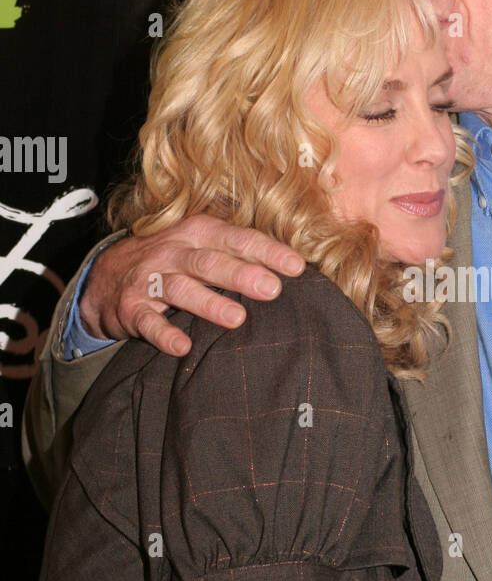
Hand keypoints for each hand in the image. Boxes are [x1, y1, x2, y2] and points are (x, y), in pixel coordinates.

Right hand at [79, 215, 304, 355]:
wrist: (106, 275)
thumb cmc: (172, 260)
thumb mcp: (202, 245)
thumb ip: (240, 253)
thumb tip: (294, 269)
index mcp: (199, 233)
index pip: (238, 239)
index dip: (267, 252)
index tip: (297, 267)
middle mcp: (174, 252)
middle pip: (210, 262)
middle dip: (241, 275)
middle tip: (271, 289)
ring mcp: (150, 279)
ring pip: (180, 288)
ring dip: (208, 303)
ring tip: (237, 319)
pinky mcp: (132, 308)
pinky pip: (148, 321)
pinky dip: (164, 334)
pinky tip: (182, 346)